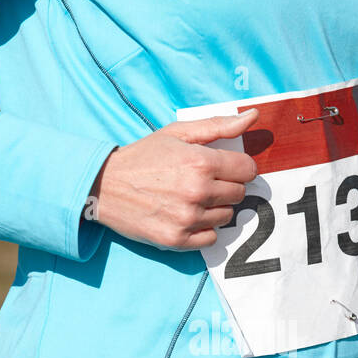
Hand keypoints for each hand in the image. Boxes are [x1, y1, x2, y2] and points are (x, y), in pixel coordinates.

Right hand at [87, 110, 260, 250]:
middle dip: (226, 186)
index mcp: (200, 162)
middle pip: (239, 194)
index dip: (238, 166)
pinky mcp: (177, 240)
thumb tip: (253, 117)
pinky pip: (212, 238)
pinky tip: (186, 215)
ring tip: (191, 198)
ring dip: (215, 208)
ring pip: (227, 217)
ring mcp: (188, 218)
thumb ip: (218, 126)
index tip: (224, 167)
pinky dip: (203, 228)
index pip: (248, 169)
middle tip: (202, 182)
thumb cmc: (143, 156)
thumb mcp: (178, 133)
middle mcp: (197, 192)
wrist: (104, 186)